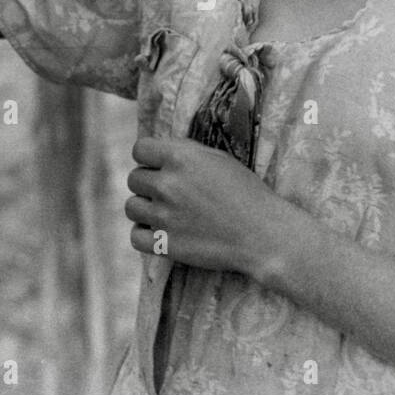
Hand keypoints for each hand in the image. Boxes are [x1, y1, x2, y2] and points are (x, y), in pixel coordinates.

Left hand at [124, 136, 285, 274]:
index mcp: (180, 158)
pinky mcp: (164, 244)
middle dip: (149, 183)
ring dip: (145, 208)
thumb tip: (160, 151)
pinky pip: (135, 236)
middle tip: (169, 192)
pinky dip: (145, 235)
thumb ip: (185, 152)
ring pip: (131, 207)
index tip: (158, 166)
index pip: (140, 149)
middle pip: (134, 179)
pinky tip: (161, 232)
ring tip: (165, 212)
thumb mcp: (219, 159)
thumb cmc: (246, 192)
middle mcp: (167, 184)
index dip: (149, 157)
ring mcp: (163, 216)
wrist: (263, 233)